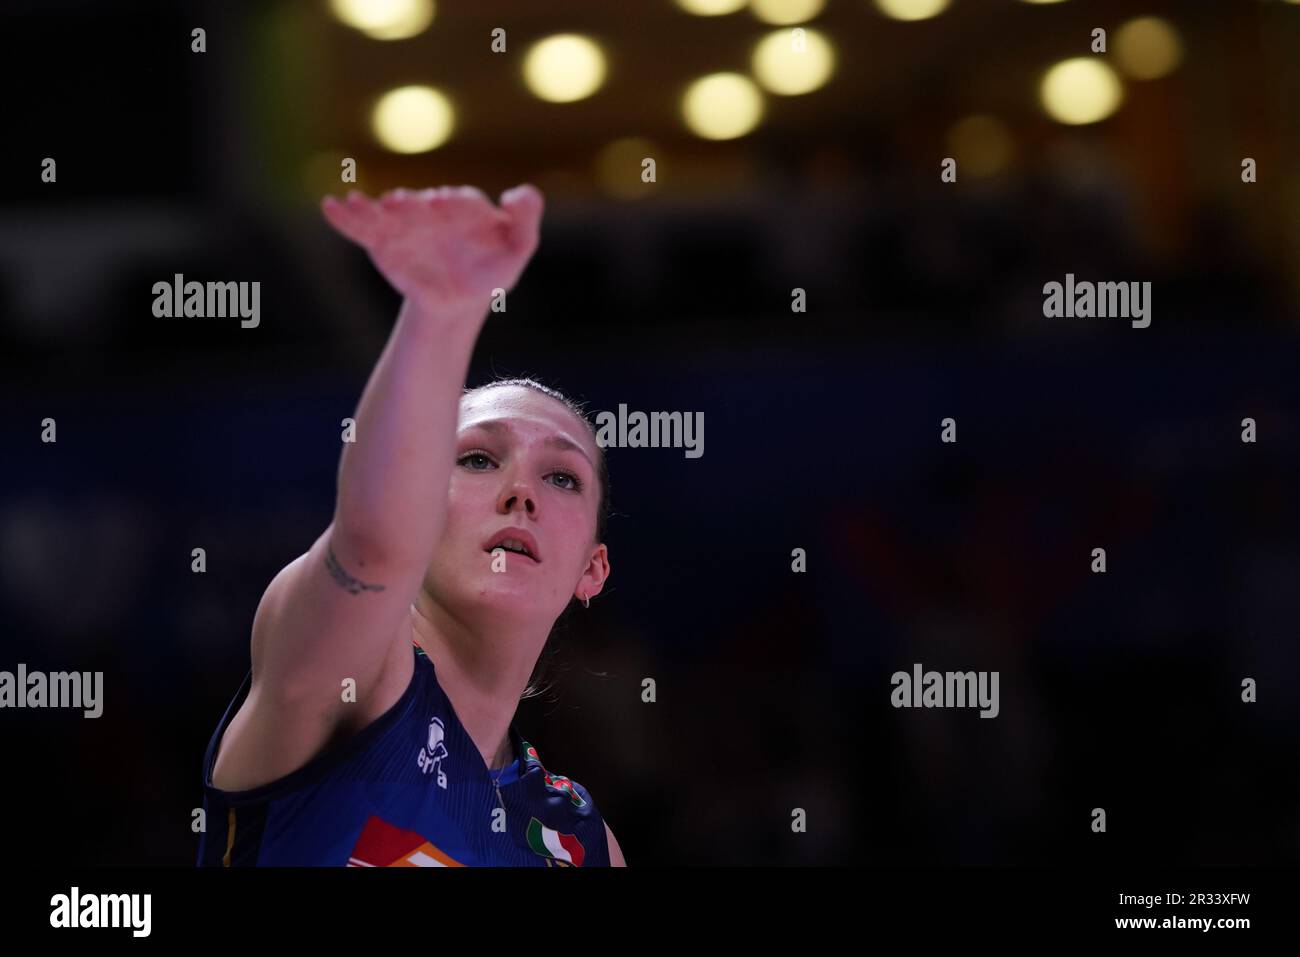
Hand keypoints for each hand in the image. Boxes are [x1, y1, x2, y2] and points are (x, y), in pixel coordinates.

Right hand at [320, 184, 543, 314]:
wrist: (461, 300)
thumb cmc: (492, 269)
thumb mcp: (517, 250)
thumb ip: (525, 222)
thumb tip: (520, 192)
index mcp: (465, 208)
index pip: (461, 203)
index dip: (452, 203)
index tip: (440, 203)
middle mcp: (431, 210)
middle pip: (420, 206)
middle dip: (409, 205)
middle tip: (397, 204)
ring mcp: (405, 225)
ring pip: (386, 214)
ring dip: (369, 208)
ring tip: (352, 201)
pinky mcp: (384, 242)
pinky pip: (363, 229)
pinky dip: (345, 219)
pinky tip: (329, 207)